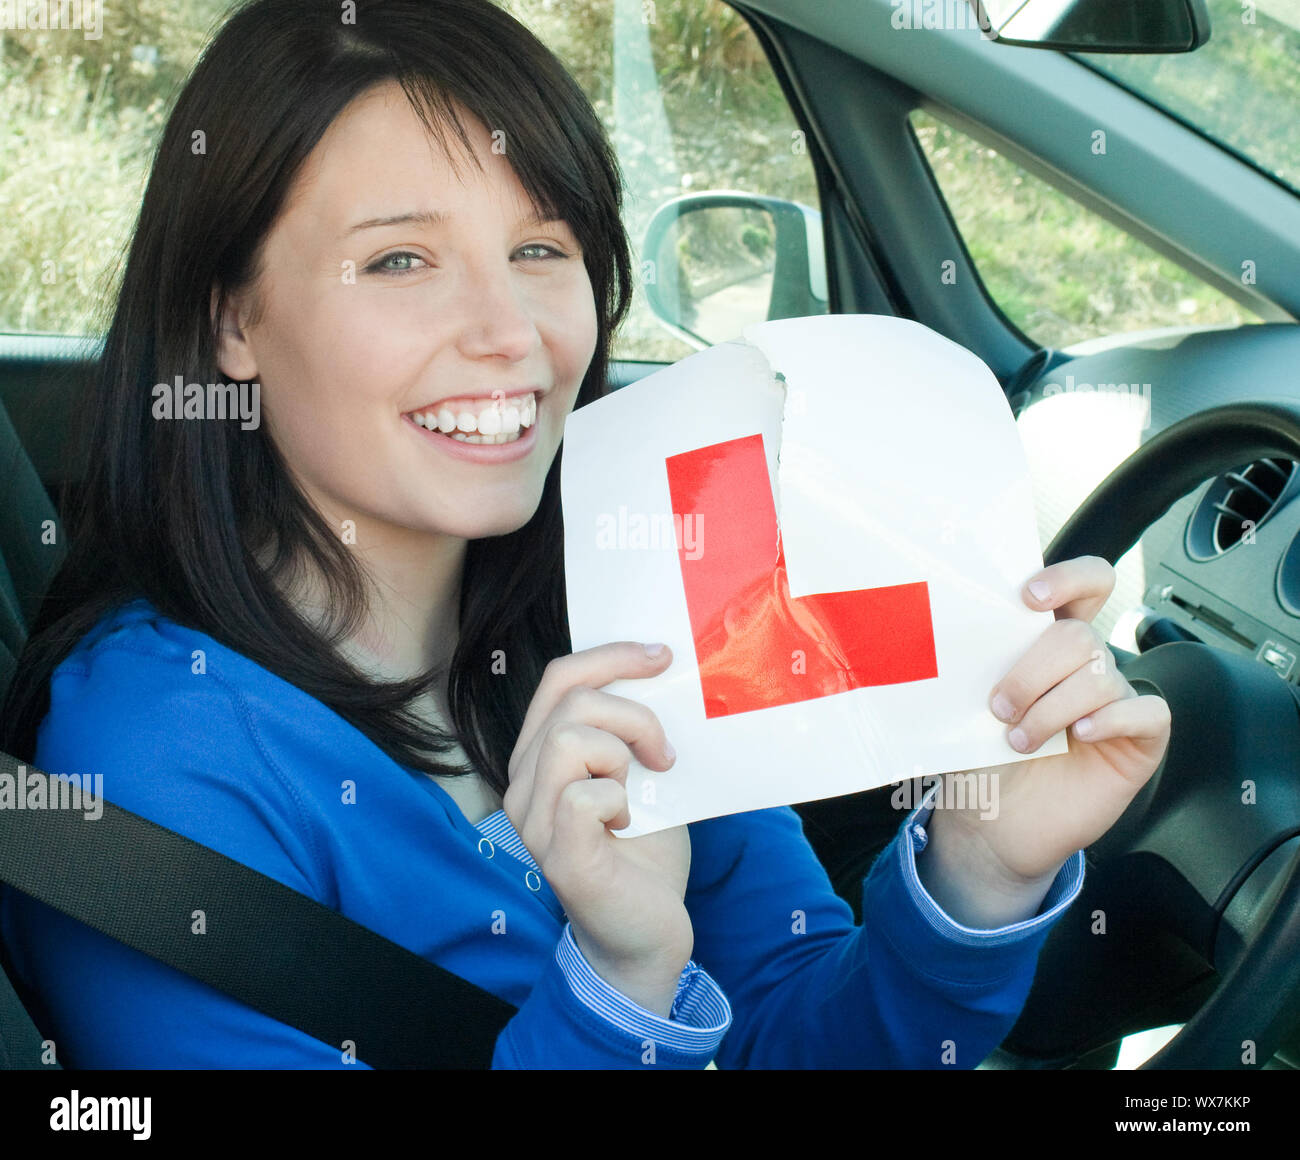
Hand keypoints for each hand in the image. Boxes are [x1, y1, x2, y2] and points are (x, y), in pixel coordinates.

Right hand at [504, 641, 691, 1014]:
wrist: (650, 933)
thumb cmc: (645, 852)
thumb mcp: (641, 774)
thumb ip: (629, 731)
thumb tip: (659, 673)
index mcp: (539, 757)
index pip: (559, 680)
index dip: (610, 656)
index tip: (660, 656)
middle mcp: (523, 785)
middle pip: (571, 701)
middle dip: (634, 715)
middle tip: (664, 755)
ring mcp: (533, 822)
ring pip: (569, 739)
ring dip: (622, 756)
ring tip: (639, 791)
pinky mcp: (557, 856)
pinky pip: (583, 796)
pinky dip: (619, 800)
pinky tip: (628, 825)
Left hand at [918, 555, 1171, 926]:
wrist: (992, 824)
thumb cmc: (980, 758)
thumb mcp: (965, 704)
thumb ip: (970, 664)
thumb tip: (934, 631)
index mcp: (1048, 641)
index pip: (1085, 583)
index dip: (1067, 577)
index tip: (1028, 597)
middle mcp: (1087, 664)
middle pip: (1080, 636)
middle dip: (1031, 670)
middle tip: (997, 708)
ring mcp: (1116, 698)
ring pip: (1101, 674)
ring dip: (1050, 708)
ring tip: (1018, 740)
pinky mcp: (1140, 738)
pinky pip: (1146, 712)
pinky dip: (1109, 720)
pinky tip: (1076, 738)